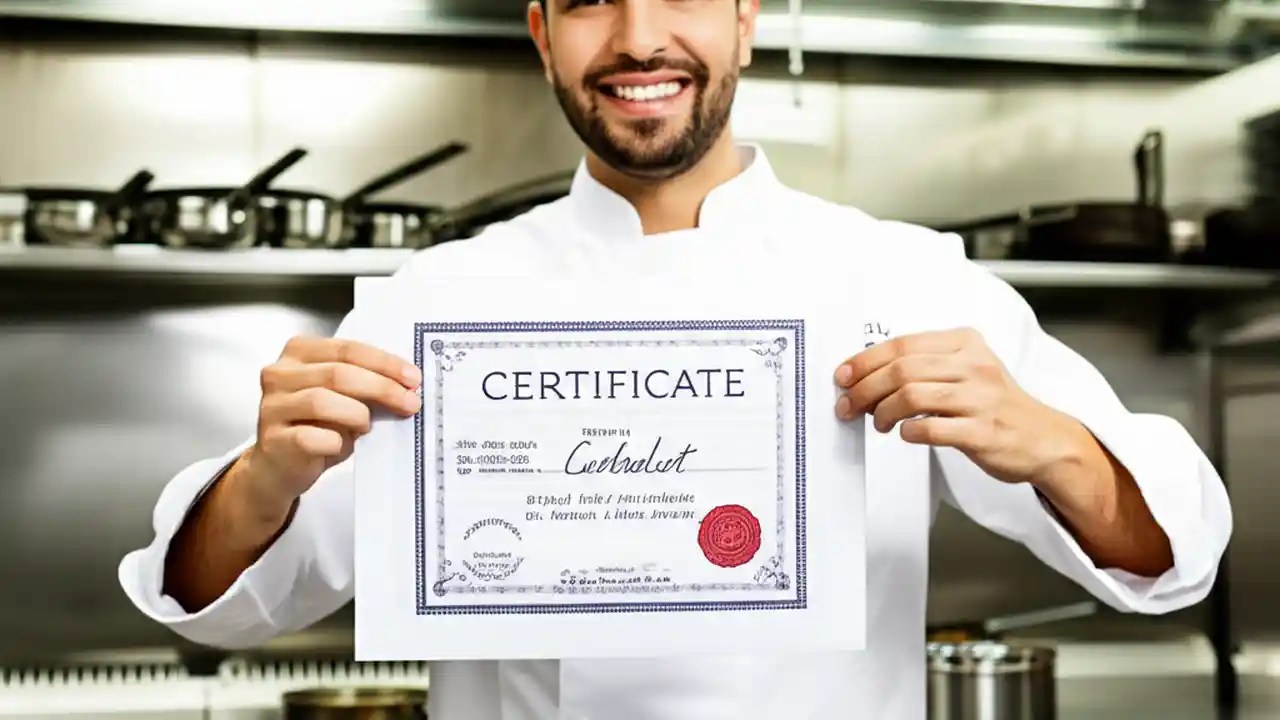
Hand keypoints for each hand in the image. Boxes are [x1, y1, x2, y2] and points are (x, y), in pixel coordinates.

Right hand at [242, 335, 422, 514]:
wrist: (279, 465)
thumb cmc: (316, 425)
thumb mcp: (342, 397)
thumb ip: (364, 384)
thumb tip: (407, 387)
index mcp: (299, 352)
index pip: (347, 349)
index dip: (384, 363)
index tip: (413, 378)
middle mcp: (279, 374)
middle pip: (338, 373)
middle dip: (381, 388)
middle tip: (409, 403)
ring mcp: (272, 407)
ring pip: (322, 401)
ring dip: (356, 415)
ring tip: (366, 426)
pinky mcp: (273, 440)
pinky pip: (310, 437)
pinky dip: (335, 442)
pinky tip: (341, 445)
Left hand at [833, 328, 1077, 485]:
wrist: (1043, 439)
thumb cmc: (995, 405)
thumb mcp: (966, 370)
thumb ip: (925, 366)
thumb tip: (866, 375)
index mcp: (965, 343)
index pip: (902, 345)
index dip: (865, 361)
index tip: (843, 377)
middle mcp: (974, 365)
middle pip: (901, 370)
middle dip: (864, 389)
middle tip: (848, 406)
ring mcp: (981, 398)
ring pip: (911, 396)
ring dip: (883, 412)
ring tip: (879, 423)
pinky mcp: (983, 432)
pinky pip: (931, 428)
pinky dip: (908, 432)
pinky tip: (905, 433)